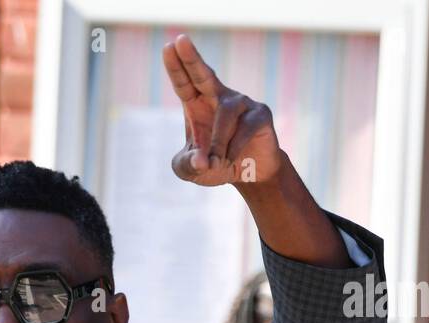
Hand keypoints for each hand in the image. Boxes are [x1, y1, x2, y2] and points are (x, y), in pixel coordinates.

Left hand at [162, 34, 281, 186]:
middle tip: (181, 40)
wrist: (250, 174)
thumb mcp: (192, 171)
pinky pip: (244, 129)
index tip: (168, 46)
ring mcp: (241, 104)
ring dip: (217, 142)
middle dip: (191, 58)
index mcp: (197, 105)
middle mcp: (219, 98)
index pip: (184, 82)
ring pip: (225, 115)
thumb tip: (201, 161)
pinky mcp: (260, 115)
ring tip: (214, 163)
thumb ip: (188, 166)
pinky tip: (230, 160)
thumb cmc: (216, 165)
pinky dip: (233, 148)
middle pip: (203, 74)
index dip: (176, 66)